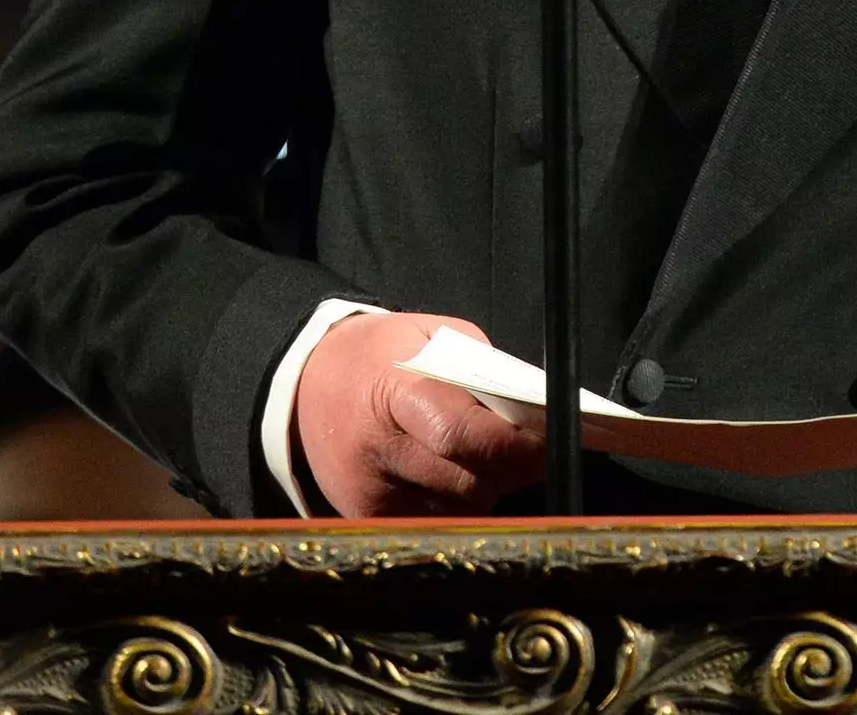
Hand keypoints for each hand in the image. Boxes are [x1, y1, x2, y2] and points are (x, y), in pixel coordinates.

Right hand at [293, 310, 545, 515]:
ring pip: (459, 509)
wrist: (304, 383)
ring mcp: (372, 493)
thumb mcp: (428, 335)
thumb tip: (529, 409)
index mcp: (394, 395)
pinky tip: (462, 475)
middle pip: (468, 481)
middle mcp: (381, 452)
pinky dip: (459, 502)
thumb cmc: (377, 354)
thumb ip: (479, 366)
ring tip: (498, 459)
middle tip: (538, 451)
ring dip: (489, 488)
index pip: (462, 434)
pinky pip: (436, 521)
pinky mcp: (369, 518)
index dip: (514, 444)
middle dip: (513, 469)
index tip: (552, 437)